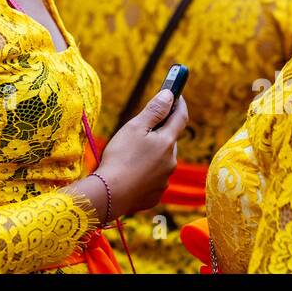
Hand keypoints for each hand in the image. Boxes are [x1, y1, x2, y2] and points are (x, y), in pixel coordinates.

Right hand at [95, 90, 187, 215]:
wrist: (110, 195)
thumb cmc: (121, 156)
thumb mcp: (135, 127)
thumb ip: (155, 110)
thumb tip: (169, 95)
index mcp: (167, 142)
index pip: (181, 118)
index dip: (180, 104)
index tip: (176, 94)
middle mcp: (171, 161)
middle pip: (169, 141)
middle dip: (160, 134)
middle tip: (142, 130)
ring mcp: (164, 180)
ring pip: (162, 161)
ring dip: (152, 155)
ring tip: (130, 155)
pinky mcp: (155, 195)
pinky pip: (153, 179)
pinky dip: (146, 173)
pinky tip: (130, 173)